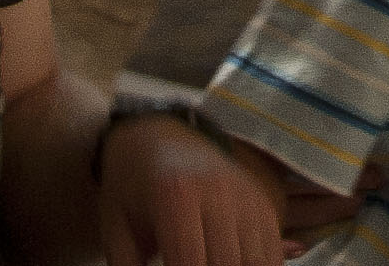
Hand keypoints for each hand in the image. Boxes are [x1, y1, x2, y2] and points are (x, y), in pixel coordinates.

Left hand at [94, 113, 282, 265]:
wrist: (158, 136)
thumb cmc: (131, 187)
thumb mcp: (115, 228)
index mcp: (176, 197)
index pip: (189, 262)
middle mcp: (219, 193)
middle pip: (227, 263)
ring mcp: (247, 196)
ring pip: (256, 260)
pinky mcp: (263, 202)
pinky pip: (272, 250)